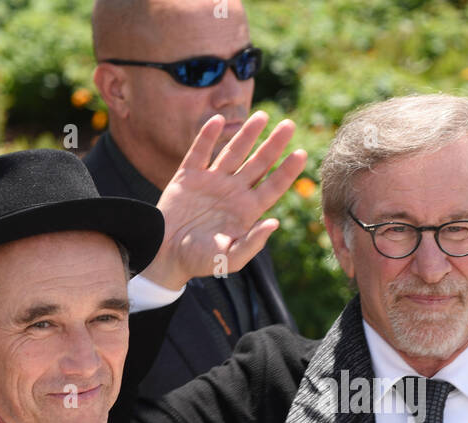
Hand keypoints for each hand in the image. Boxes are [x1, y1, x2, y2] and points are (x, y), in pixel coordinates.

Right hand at [141, 111, 307, 289]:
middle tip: (289, 125)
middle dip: (274, 144)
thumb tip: (274, 223)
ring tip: (262, 116)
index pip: (273, 186)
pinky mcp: (188, 177)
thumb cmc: (200, 262)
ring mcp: (211, 182)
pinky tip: (218, 121)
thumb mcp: (230, 259)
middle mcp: (233, 192)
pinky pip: (199, 152)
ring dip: (247, 134)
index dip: (287, 171)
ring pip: (233, 152)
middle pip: (259, 163)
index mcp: (246, 210)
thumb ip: (252, 243)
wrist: (166, 256)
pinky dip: (207, 137)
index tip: (301, 154)